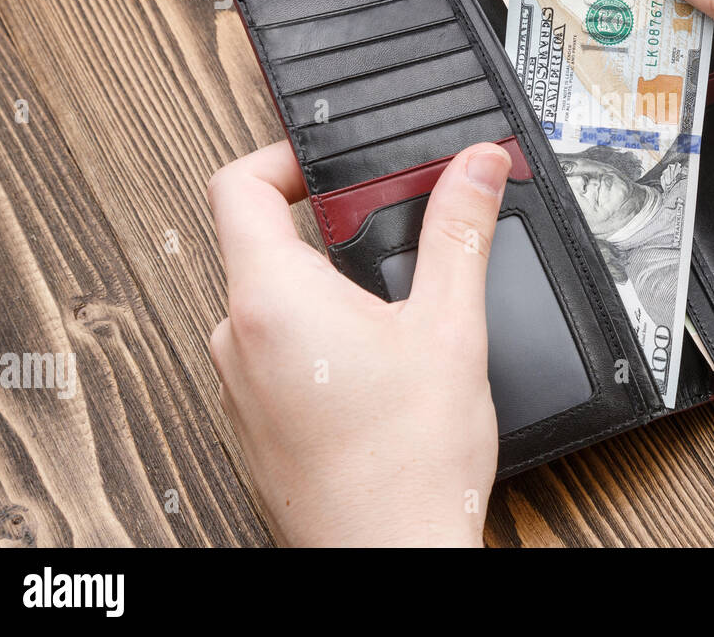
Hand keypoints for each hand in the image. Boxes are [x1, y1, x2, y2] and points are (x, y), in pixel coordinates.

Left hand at [206, 140, 510, 546]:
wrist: (391, 556)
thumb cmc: (408, 463)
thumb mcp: (450, 325)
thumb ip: (461, 231)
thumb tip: (477, 165)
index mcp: (272, 300)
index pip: (239, 186)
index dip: (283, 157)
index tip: (329, 165)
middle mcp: (236, 340)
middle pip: (261, 244)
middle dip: (328, 232)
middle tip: (388, 243)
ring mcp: (237, 388)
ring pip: (270, 304)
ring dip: (324, 291)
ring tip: (391, 320)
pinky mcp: (252, 424)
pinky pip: (272, 354)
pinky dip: (316, 342)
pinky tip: (373, 373)